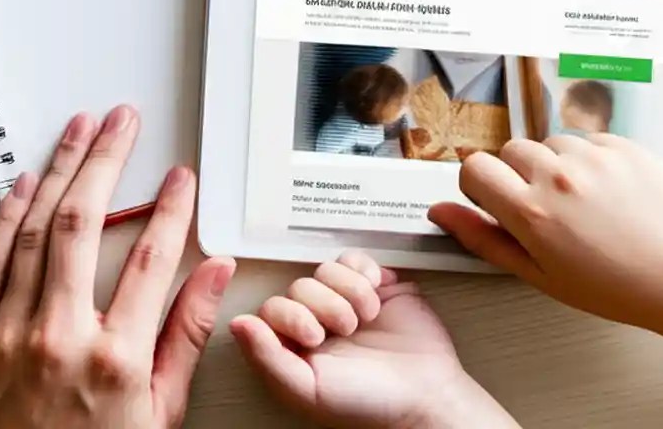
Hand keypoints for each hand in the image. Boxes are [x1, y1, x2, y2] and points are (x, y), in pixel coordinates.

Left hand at [0, 105, 236, 428]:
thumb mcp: (159, 415)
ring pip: (34, 229)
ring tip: (78, 131)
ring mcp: (10, 333)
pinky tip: (23, 183)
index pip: (152, 257)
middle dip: (106, 159)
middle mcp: (59, 336)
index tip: (178, 177)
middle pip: (85, 222)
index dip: (169, 206)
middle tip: (122, 121)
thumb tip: (213, 278)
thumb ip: (185, 339)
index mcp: (116, 358)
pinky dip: (6, 215)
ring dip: (58, 170)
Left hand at [229, 252, 517, 428]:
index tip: (315, 337)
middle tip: (347, 330)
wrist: (426, 395)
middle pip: (300, 285)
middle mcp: (317, 319)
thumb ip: (268, 357)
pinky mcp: (374, 285)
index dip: (291, 315)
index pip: (272, 307)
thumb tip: (237, 324)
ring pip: (327, 269)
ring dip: (349, 290)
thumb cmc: (366, 402)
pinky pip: (356, 259)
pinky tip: (376, 292)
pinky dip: (364, 271)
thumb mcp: (308, 390)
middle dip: (325, 305)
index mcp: (295, 345)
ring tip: (366, 316)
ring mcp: (345, 300)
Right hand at [429, 134, 662, 331]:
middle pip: (509, 151)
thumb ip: (483, 238)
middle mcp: (559, 177)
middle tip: (545, 208)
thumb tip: (440, 212)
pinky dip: (590, 161)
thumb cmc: (616, 286)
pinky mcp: (625, 146)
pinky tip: (608, 194)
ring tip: (583, 203)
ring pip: (549, 143)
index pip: (474, 168)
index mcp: (531, 212)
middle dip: (518, 175)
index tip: (495, 201)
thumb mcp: (538, 274)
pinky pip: (588, 141)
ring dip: (555, 165)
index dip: (480, 186)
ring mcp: (594, 158)